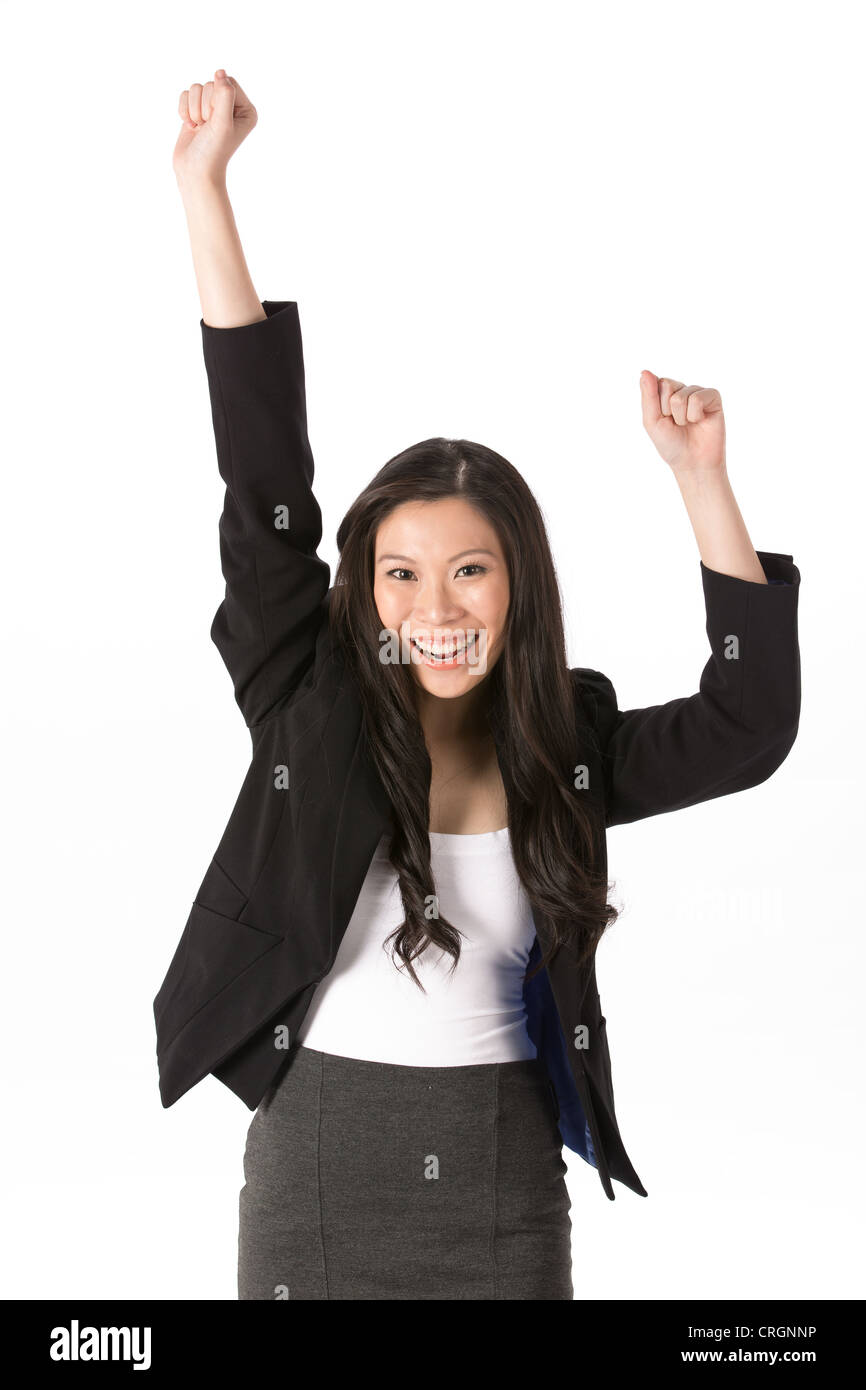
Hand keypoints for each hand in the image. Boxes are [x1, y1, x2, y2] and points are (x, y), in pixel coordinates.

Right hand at [173, 69, 256, 188]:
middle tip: (207, 127)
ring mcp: (212, 109)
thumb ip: (224, 95)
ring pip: (196, 88)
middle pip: (211, 84)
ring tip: (200, 127)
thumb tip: (220, 72)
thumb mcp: (222, 123)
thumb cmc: (213, 151)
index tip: (217, 120)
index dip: (216, 98)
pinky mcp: (196, 110)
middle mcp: (231, 107)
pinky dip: (184, 110)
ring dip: (193, 109)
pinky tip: (190, 126)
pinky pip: (185, 94)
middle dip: (204, 106)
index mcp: (245, 110)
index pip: (227, 82)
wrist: (195, 171)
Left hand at [639, 371, 725, 478]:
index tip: (663, 420)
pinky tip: (700, 421)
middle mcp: (681, 390)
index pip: (655, 384)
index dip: (657, 406)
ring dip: (681, 417)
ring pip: (681, 395)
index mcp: (665, 393)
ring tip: (688, 425)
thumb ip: (648, 396)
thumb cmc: (671, 444)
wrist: (692, 462)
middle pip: (667, 385)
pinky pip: (698, 398)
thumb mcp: (652, 422)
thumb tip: (644, 371)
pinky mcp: (713, 397)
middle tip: (676, 424)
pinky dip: (695, 415)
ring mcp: (698, 392)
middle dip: (667, 410)